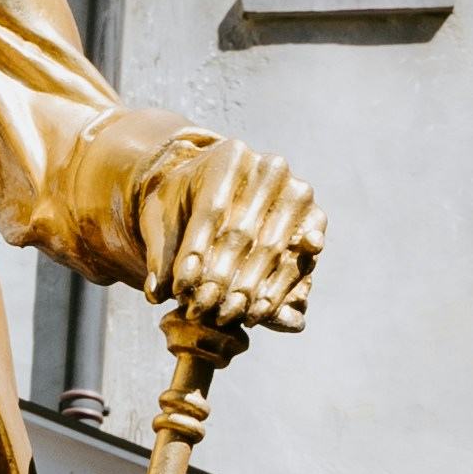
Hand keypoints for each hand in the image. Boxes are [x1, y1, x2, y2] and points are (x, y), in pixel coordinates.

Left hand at [161, 139, 319, 335]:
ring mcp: (298, 192)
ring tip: (224, 317)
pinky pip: (298, 260)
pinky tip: (258, 313)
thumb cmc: (188, 202)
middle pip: (241, 232)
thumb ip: (160, 252)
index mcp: (231, 156)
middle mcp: (271, 168)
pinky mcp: (316, 219)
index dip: (195, 253)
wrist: (226, 188)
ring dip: (247, 290)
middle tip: (200, 311)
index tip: (180, 289)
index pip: (211, 209)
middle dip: (218, 278)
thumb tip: (156, 293)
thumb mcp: (163, 217)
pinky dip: (278, 290)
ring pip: (271, 249)